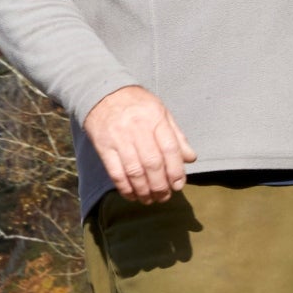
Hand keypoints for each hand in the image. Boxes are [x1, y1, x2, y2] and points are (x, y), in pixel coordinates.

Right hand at [84, 86, 196, 202]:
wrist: (102, 93)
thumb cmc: (136, 104)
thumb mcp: (161, 111)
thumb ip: (176, 135)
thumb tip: (191, 158)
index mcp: (155, 118)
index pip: (170, 149)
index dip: (176, 170)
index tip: (178, 185)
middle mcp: (138, 129)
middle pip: (153, 163)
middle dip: (160, 185)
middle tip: (165, 197)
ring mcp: (119, 139)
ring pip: (134, 171)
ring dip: (144, 191)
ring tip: (150, 199)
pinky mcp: (104, 147)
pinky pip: (115, 172)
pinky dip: (125, 188)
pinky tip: (132, 196)